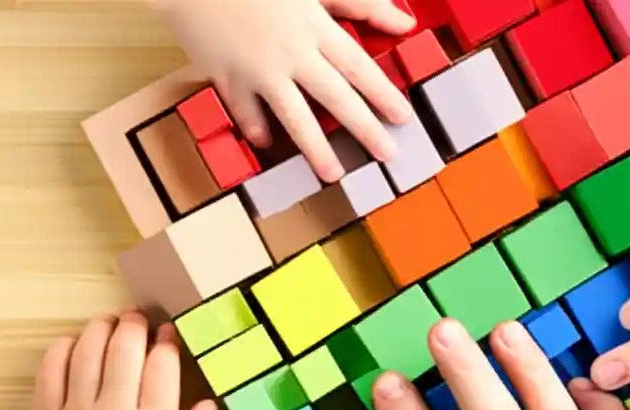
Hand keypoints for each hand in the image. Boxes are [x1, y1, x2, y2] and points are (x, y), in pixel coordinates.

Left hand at [8, 313, 217, 409]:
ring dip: (101, 327)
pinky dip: (64, 347)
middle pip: (125, 346)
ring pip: (87, 348)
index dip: (168, 342)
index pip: (162, 366)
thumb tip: (208, 406)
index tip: (170, 336)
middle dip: (136, 324)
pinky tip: (75, 346)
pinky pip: (51, 368)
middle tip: (140, 321)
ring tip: (111, 324)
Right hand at [157, 0, 416, 181]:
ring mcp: (257, 69)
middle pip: (335, 96)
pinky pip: (245, 111)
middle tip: (387, 154)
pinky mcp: (226, 76)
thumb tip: (403, 24)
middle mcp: (291, 53)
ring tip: (333, 173)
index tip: (404, 118)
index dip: (383, 94)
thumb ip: (359, 2)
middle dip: (364, 128)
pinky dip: (256, 128)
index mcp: (313, 26)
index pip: (358, 67)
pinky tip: (266, 142)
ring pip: (293, 115)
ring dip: (316, 148)